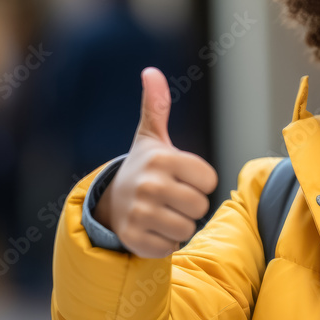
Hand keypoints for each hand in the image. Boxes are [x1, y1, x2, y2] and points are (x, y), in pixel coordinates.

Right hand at [94, 67, 217, 257]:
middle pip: (200, 206)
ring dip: (179, 225)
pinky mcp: (133, 239)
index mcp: (162, 159)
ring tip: (162, 213)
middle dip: (191, 205)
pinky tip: (151, 229)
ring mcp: (139, 214)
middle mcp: (149, 185)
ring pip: (187, 229)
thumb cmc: (144, 168)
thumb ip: (156, 106)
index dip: (200, 181)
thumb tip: (150, 71)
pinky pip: (169, 247)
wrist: (110, 203)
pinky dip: (164, 243)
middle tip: (172, 198)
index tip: (182, 177)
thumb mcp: (151, 137)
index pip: (209, 180)